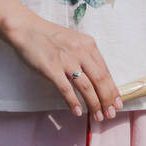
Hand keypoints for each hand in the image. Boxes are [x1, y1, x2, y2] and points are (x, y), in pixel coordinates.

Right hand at [5, 15, 122, 120]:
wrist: (26, 29)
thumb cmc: (49, 36)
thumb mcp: (74, 41)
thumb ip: (86, 56)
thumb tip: (97, 79)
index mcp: (88, 45)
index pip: (106, 71)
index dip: (113, 90)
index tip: (118, 103)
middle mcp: (81, 52)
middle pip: (100, 80)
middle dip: (107, 100)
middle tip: (111, 114)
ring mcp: (66, 60)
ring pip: (86, 87)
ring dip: (94, 104)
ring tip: (97, 117)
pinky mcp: (52, 68)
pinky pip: (66, 89)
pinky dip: (74, 102)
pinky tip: (78, 112)